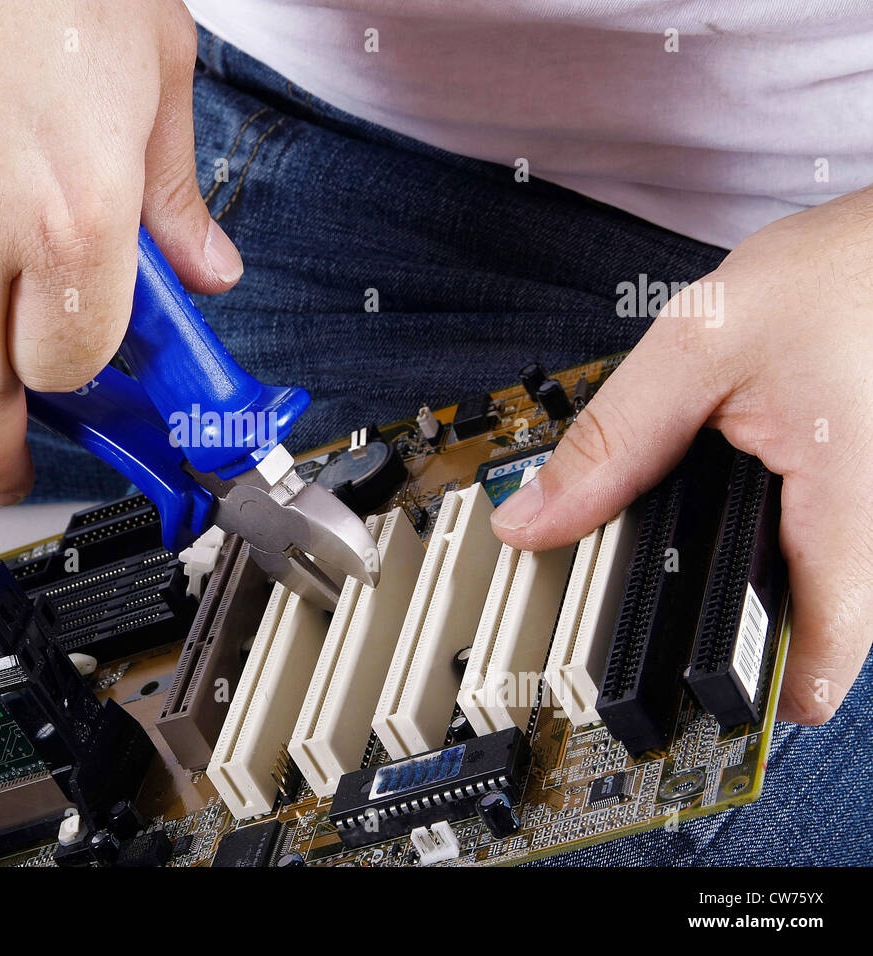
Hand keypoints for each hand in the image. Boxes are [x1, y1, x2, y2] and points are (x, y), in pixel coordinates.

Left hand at [491, 185, 872, 723]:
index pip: (824, 655)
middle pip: (810, 627)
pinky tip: (732, 503)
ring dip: (752, 578)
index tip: (684, 694)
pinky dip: (772, 539)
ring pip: (819, 589)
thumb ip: (612, 441)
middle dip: (729, 621)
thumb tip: (532, 520)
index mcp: (853, 505)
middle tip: (652, 595)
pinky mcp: (865, 499)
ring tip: (689, 533)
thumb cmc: (838, 274)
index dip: (752, 688)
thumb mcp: (699, 345)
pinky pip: (826, 547)